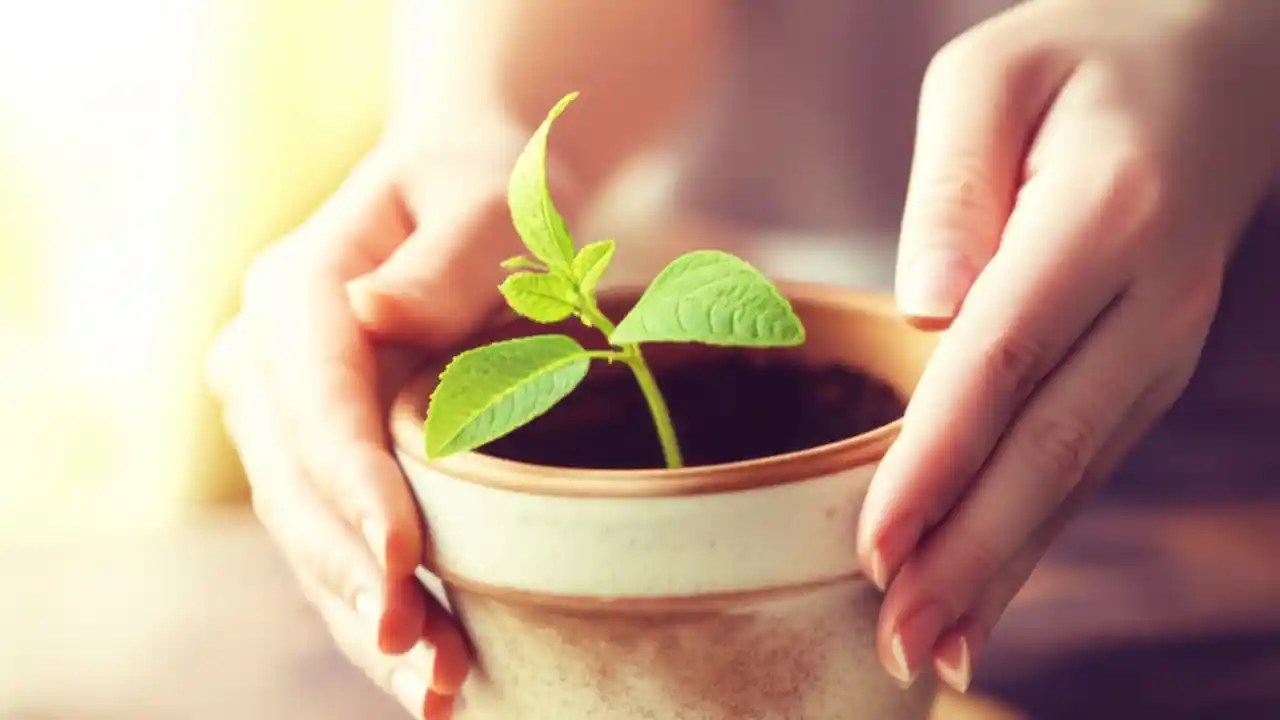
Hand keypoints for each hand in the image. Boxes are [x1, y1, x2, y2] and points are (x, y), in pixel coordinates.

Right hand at [206, 126, 567, 715]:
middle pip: (297, 488)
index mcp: (294, 291)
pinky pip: (336, 543)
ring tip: (437, 692)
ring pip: (308, 535)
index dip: (354, 487)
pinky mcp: (319, 460)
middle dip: (357, 578)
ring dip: (366, 617)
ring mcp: (285, 418)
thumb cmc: (481, 189)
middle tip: (428, 658)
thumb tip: (374, 314)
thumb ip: (440, 258)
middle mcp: (268, 362)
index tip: (405, 560)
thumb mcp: (482, 198)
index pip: (315, 402)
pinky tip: (426, 672)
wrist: (464, 194)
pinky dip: (376, 608)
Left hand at [857, 0, 1279, 691]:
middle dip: (968, 554)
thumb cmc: (1079, 63)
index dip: (937, 461)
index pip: (1004, 360)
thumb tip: (925, 308)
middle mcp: (1149, 299)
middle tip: (895, 640)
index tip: (873, 544)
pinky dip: (1033, 541)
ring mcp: (1159, 345)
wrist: (1214, 73)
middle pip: (1048, 447)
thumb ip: (952, 183)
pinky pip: (1085, 467)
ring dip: (1000, 572)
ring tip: (927, 652)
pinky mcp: (1146, 372)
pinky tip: (983, 602)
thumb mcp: (991, 76)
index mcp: (1102, 216)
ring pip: (1074, 477)